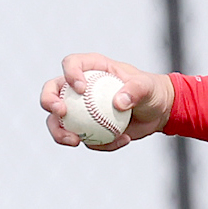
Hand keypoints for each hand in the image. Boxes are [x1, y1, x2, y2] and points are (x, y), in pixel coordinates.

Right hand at [41, 54, 174, 150]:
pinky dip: (100, 144)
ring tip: (75, 141)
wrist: (158, 111)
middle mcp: (79, 87)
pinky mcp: (88, 128)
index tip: (81, 88)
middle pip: (52, 91)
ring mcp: (80, 109)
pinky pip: (85, 138)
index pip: (71, 64)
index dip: (69, 74)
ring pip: (58, 121)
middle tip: (61, 112)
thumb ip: (135, 90)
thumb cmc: (151, 91)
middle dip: (49, 101)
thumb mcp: (147, 87)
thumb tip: (118, 103)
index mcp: (91, 68)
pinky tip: (123, 141)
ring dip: (60, 132)